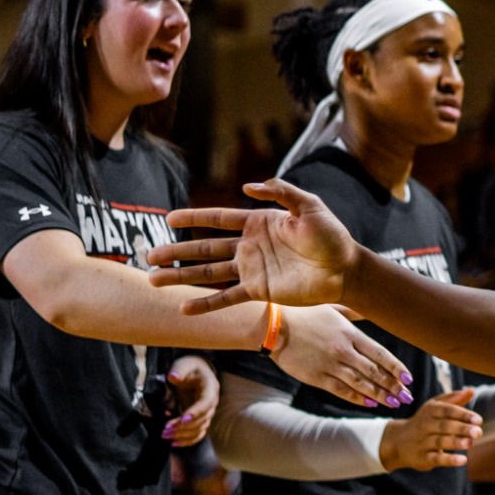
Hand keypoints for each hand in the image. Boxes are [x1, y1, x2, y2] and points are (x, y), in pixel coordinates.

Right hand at [152, 179, 360, 312]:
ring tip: (154, 279)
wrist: (345, 270)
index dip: (194, 218)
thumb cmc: (332, 236)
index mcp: (258, 223)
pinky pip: (227, 298)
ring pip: (208, 274)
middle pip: (205, 248)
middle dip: (177, 251)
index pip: (218, 219)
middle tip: (149, 255)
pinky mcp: (259, 292)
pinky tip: (183, 308)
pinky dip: (206, 304)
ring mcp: (251, 270)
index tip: (169, 218)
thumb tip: (247, 186)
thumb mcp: (309, 206)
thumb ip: (280, 192)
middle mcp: (249, 246)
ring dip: (182, 277)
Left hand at [162, 356, 218, 446]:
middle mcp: (212, 403)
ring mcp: (207, 413)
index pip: (206, 403)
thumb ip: (179, 370)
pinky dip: (188, 441)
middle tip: (165, 430)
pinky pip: (198, 434)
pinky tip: (174, 443)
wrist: (196, 372)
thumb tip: (173, 377)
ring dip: (183, 435)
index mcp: (210, 388)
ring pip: (199, 429)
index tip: (182, 419)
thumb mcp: (184, 364)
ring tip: (165, 435)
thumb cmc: (189, 368)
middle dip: (183, 427)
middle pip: (202, 419)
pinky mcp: (200, 420)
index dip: (196, 412)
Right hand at [275, 305, 410, 407]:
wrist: (273, 326)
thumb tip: (374, 309)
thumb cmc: (303, 313)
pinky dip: (357, 398)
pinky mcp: (316, 377)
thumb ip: (355, 314)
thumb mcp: (333, 307)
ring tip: (393, 402)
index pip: (380, 353)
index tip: (409, 378)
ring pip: (361, 384)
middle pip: (374, 372)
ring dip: (379, 395)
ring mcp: (330, 365)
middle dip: (393, 386)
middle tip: (407, 396)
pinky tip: (370, 403)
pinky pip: (341, 390)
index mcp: (349, 333)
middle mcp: (343, 350)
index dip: (396, 368)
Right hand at [379, 389, 482, 470]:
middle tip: (478, 432)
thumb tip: (472, 390)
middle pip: (445, 426)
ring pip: (440, 441)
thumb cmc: (425, 421)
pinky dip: (449, 460)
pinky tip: (463, 460)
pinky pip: (436, 458)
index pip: (447, 410)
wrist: (399, 442)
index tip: (478, 420)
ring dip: (456, 442)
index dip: (463, 414)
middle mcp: (425, 425)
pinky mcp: (423, 458)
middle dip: (462, 429)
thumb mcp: (435, 407)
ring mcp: (423, 442)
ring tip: (470, 444)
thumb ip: (454, 399)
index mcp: (431, 410)